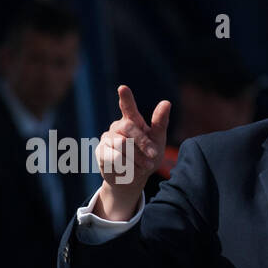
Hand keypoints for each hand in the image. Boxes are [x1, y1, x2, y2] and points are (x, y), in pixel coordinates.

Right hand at [93, 85, 170, 218]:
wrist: (135, 178)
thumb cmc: (148, 156)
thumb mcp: (158, 140)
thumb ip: (160, 123)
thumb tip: (166, 102)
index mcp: (132, 121)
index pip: (128, 107)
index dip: (126, 98)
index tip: (123, 88)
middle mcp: (117, 127)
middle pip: (128, 128)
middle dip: (142, 142)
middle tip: (153, 155)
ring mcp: (107, 138)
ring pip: (121, 144)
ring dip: (136, 157)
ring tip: (145, 166)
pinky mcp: (101, 152)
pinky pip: (113, 157)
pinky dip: (126, 165)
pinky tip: (130, 169)